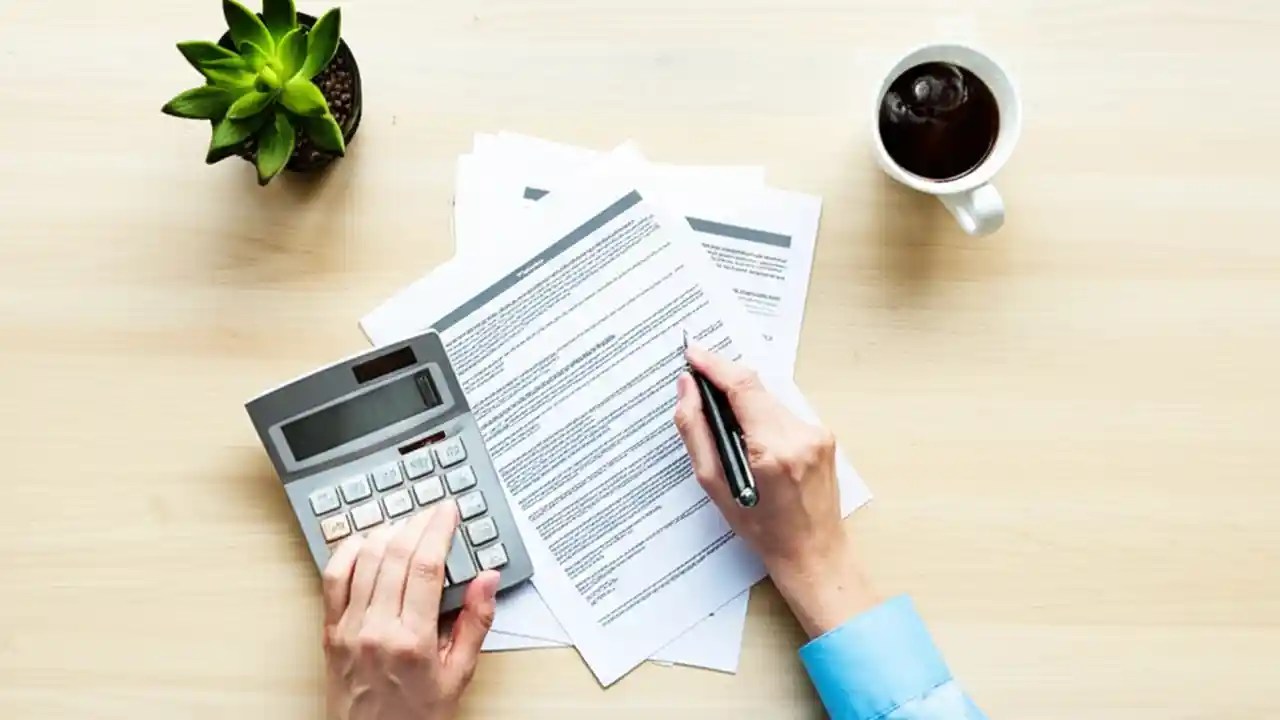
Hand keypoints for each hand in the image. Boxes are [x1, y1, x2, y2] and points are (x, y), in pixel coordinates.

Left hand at [322, 502, 499, 719]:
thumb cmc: (416, 718)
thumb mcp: (459, 674)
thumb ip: (475, 622)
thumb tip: (487, 580)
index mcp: (412, 640)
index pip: (426, 565)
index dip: (438, 529)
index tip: (448, 511)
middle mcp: (376, 629)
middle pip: (396, 555)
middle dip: (417, 524)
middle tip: (433, 512)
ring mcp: (348, 628)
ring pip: (365, 559)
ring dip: (387, 532)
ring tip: (407, 525)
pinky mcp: (330, 631)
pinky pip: (333, 578)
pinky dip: (349, 552)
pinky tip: (366, 543)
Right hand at [673, 344, 878, 636]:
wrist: (813, 553)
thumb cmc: (763, 530)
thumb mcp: (716, 487)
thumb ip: (697, 433)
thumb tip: (686, 391)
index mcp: (773, 450)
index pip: (742, 387)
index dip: (714, 365)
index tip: (692, 354)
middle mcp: (801, 436)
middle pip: (755, 388)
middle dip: (725, 382)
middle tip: (696, 384)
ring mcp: (818, 434)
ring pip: (769, 399)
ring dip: (744, 402)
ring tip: (724, 424)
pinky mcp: (824, 436)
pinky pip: (784, 413)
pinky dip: (762, 417)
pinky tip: (752, 440)